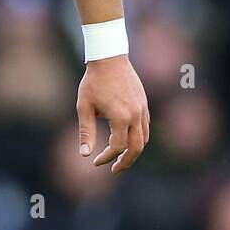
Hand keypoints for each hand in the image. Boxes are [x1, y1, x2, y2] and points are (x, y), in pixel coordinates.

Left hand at [76, 56, 149, 173]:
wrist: (109, 58)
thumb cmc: (93, 82)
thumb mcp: (84, 107)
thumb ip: (86, 132)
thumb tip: (84, 155)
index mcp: (120, 117)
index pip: (117, 147)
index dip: (107, 157)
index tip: (96, 161)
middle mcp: (135, 115)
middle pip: (136, 148)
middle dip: (125, 162)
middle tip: (114, 170)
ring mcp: (142, 109)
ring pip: (144, 139)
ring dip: (133, 152)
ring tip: (120, 158)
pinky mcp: (144, 104)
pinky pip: (145, 128)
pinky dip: (138, 139)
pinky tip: (126, 141)